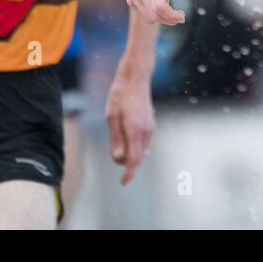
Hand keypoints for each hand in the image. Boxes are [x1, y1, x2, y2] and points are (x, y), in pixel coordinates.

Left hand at [104, 64, 155, 184]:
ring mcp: (150, 128)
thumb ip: (115, 139)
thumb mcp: (111, 117)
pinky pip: (143, 142)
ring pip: (141, 151)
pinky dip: (134, 145)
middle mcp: (146, 132)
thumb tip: (118, 158)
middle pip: (137, 157)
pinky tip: (125, 134)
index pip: (134, 160)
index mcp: (134, 130)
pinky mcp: (150, 125)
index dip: (129, 173)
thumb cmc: (120, 96)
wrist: (135, 79)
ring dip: (130, 153)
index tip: (123, 182)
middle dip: (125, 161)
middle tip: (111, 150)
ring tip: (116, 138)